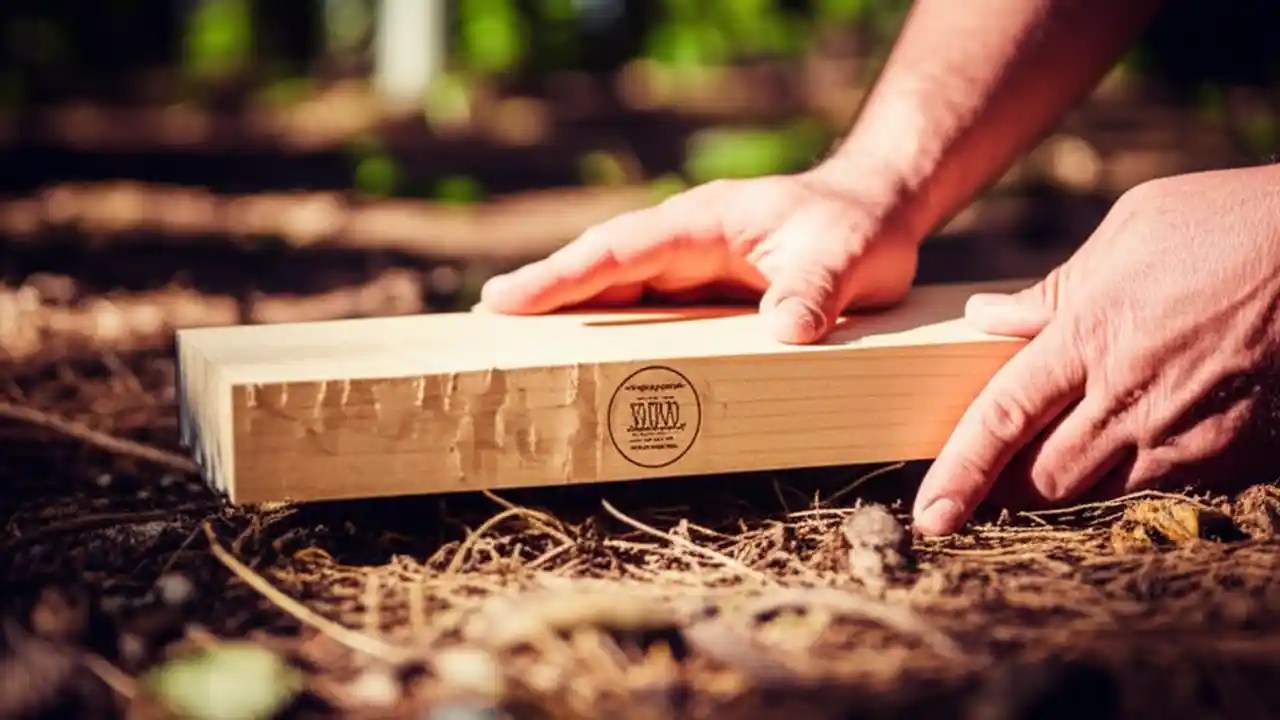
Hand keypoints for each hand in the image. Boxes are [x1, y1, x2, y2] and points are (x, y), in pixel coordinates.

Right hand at [478, 168, 922, 343]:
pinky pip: (650, 314)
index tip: (506, 297)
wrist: (878, 213)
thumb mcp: (845, 257)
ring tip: (517, 349)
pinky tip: (592, 363)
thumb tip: (785, 331)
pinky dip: (616, 334)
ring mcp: (692, 269)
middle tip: (486, 324)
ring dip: (573, 316)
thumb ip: (815, 290)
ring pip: (620, 293)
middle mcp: (686, 244)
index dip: (563, 276)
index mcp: (702, 223)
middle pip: (603, 270)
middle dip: (547, 294)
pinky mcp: (705, 295)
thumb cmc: (859, 228)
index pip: (619, 249)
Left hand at [912, 165, 1279, 535]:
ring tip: (1065, 454)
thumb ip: (1054, 289)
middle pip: (1042, 479)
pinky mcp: (1239, 455)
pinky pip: (1165, 488)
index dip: (958, 473)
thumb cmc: (1235, 223)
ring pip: (1100, 493)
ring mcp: (1189, 434)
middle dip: (1007, 489)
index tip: (929, 516)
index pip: (1000, 421)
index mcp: (1091, 335)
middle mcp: (1132, 398)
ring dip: (1070, 485)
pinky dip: (1136, 476)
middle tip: (992, 480)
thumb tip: (985, 318)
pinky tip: (1142, 439)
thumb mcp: (1132, 229)